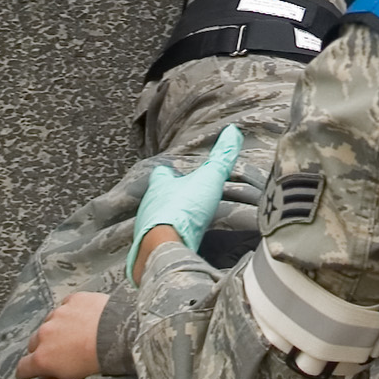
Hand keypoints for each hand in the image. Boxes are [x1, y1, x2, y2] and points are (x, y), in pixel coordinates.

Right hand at [15, 291, 107, 378]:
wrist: (119, 333)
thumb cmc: (98, 360)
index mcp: (42, 358)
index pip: (23, 367)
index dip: (24, 373)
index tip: (26, 375)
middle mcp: (44, 334)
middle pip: (34, 344)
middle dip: (41, 350)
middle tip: (57, 354)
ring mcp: (57, 315)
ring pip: (49, 324)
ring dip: (56, 330)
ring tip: (75, 336)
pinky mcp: (71, 300)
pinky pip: (65, 307)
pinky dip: (70, 314)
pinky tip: (84, 319)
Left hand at [131, 122, 245, 271]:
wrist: (166, 244)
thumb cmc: (185, 207)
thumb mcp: (209, 178)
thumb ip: (221, 157)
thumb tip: (233, 130)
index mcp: (160, 185)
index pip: (160, 174)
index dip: (168, 172)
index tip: (172, 172)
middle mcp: (148, 204)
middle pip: (156, 197)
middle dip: (167, 198)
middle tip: (180, 199)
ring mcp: (145, 227)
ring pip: (154, 219)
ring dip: (165, 220)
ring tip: (180, 222)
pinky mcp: (148, 248)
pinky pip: (156, 240)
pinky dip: (166, 239)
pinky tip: (177, 243)